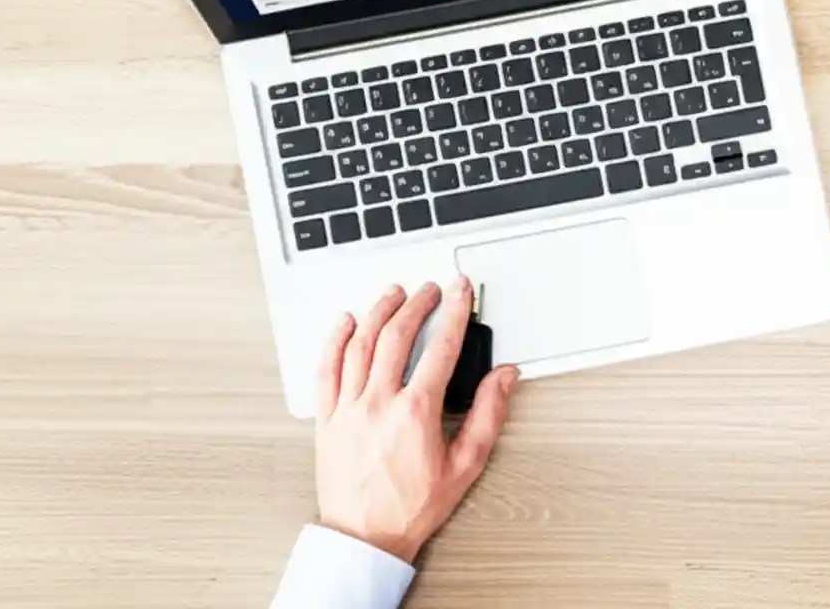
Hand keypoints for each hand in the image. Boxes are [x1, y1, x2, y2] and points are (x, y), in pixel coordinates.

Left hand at [313, 278, 519, 562]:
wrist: (364, 538)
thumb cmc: (411, 508)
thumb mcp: (465, 465)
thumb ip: (487, 415)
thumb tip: (502, 379)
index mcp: (415, 414)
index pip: (441, 348)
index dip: (455, 313)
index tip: (460, 292)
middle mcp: (378, 405)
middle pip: (397, 336)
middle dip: (417, 304)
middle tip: (430, 290)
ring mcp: (348, 409)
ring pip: (360, 344)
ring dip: (379, 312)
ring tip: (394, 294)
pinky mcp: (327, 419)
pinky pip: (326, 369)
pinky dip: (335, 340)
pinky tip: (345, 322)